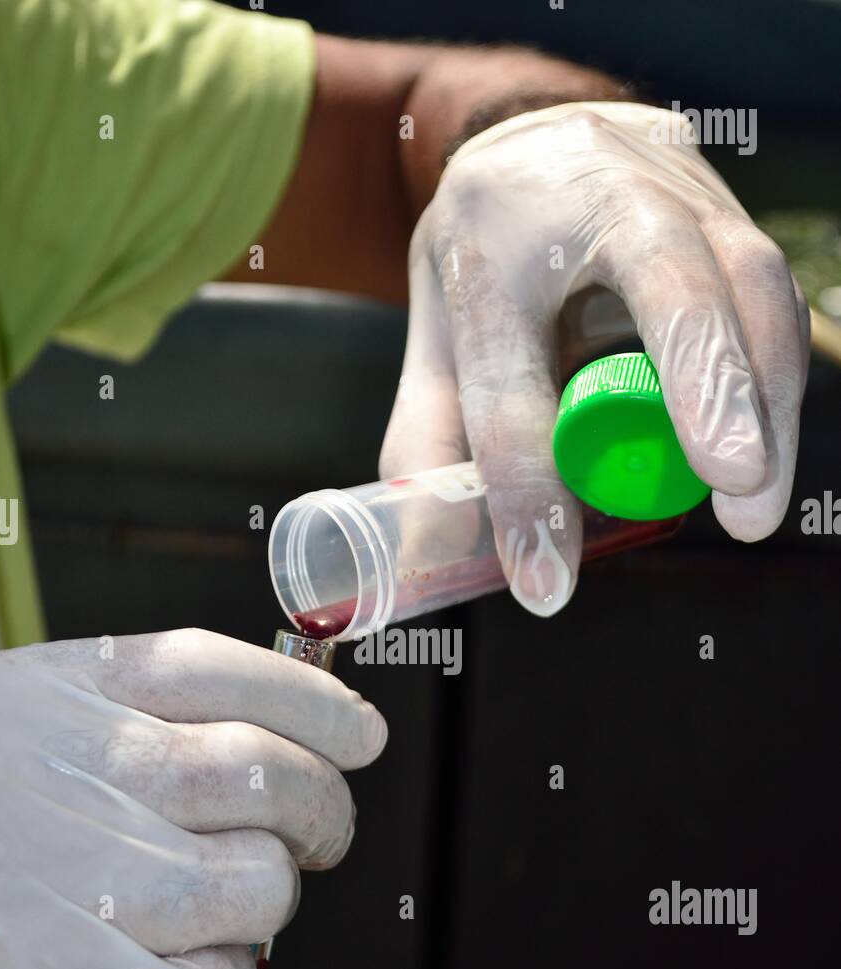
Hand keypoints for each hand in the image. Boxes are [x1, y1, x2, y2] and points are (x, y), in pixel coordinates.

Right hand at [0, 629, 386, 968]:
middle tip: (320, 836)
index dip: (311, 700)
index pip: (217, 671)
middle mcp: (81, 779)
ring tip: (208, 918)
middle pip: (267, 774)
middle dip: (323, 809)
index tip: (358, 732)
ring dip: (259, 903)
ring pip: (262, 883)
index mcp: (48, 702)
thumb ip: (96, 728)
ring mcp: (92, 891)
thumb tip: (247, 734)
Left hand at [380, 101, 809, 614]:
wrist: (536, 148)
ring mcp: (669, 181)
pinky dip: (776, 375)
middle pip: (665, 282)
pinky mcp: (726, 205)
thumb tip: (430, 548)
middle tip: (735, 489)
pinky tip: (766, 441)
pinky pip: (771, 291)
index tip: (546, 582)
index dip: (527, 485)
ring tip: (754, 499)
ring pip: (746, 277)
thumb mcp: (436, 342)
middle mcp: (580, 189)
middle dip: (709, 389)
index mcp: (483, 240)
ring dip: (765, 396)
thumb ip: (432, 442)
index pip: (506, 377)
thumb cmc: (484, 264)